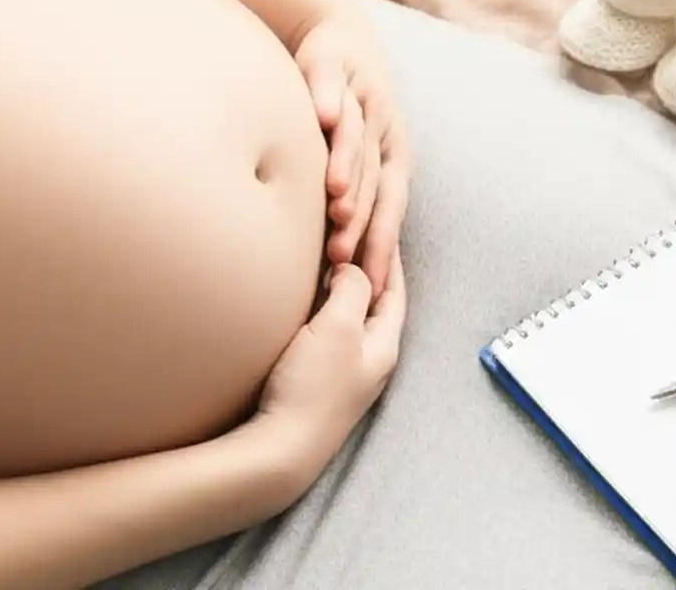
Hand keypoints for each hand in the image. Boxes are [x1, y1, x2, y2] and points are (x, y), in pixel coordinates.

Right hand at [252, 255, 405, 474]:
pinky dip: (324, 309)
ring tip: (331, 262)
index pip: (395, 289)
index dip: (389, 256)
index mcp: (384, 346)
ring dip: (345, 290)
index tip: (381, 226)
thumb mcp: (339, 328)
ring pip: (351, 319)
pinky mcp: (317, 383)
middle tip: (356, 240)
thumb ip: (353, 290)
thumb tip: (354, 269)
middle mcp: (370, 360)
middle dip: (369, 271)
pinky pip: (328, 334)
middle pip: (376, 304)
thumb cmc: (313, 388)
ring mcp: (343, 373)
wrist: (280, 449)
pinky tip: (306, 304)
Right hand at [293, 3, 410, 296]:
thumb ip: (348, 197)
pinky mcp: (331, 65)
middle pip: (374, 178)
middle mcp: (383, 128)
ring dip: (347, 164)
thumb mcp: (355, 155)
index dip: (384, 243)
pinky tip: (321, 116)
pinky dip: (327, 98)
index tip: (372, 283)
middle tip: (343, 256)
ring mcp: (360, 95)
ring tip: (336, 194)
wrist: (338, 36)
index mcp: (393, 155)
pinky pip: (329, 84)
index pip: (393, 206)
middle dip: (361, 218)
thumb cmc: (342, 111)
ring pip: (356, 135)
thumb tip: (337, 262)